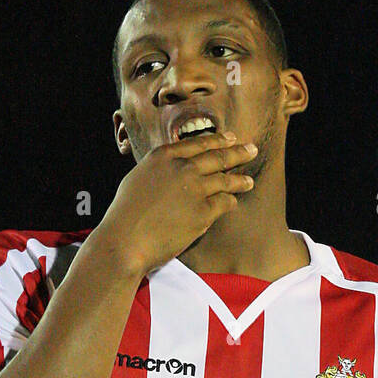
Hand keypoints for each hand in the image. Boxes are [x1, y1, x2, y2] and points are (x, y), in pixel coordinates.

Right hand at [98, 130, 256, 277]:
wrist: (126, 239)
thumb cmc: (125, 213)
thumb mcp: (139, 178)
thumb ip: (160, 170)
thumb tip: (172, 169)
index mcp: (165, 156)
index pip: (199, 143)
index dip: (218, 140)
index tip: (230, 138)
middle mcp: (182, 167)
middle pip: (218, 157)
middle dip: (238, 152)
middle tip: (251, 150)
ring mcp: (195, 189)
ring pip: (226, 180)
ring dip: (240, 180)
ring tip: (249, 181)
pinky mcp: (203, 212)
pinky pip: (224, 203)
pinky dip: (230, 202)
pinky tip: (234, 202)